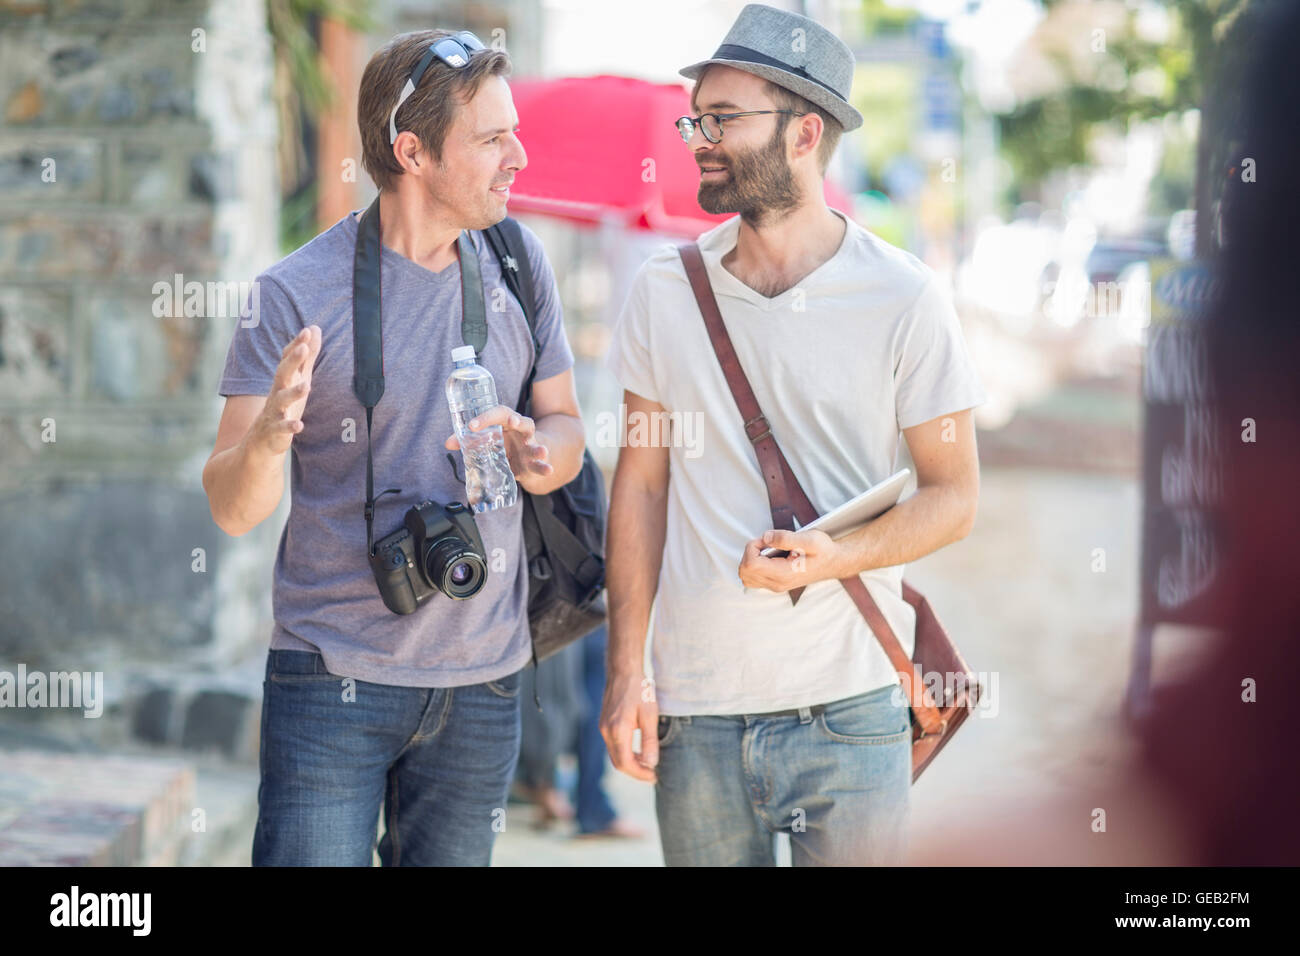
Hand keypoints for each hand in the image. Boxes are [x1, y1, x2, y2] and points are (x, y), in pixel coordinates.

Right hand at [247, 325, 321, 457]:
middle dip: (292, 361)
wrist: (261, 441)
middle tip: (303, 348)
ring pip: (282, 400)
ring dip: (294, 393)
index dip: (297, 345)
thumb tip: (314, 329)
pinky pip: (282, 428)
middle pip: (283, 374)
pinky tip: (299, 425)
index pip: (288, 359)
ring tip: (307, 386)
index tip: (307, 331)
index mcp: (284, 380)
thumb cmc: (284, 405)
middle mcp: (277, 393)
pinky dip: (290, 426)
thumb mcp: (298, 379)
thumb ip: (307, 357)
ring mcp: (275, 411)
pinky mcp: (275, 431)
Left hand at [444, 404, 552, 479]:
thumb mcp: (487, 440)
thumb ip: (469, 441)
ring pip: (536, 444)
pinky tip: (548, 469)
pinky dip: (545, 467)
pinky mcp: (534, 462)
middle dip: (517, 421)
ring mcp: (530, 446)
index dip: (486, 418)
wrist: (524, 456)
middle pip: (522, 422)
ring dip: (538, 448)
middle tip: (512, 422)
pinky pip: (541, 464)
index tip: (471, 426)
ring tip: (541, 451)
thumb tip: (448, 443)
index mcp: (507, 422)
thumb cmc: (502, 443)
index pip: (499, 414)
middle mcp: (520, 431)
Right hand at [599, 671, 658, 782]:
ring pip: (615, 756)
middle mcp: (606, 732)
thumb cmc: (639, 690)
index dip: (640, 774)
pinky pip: (613, 746)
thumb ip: (650, 741)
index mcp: (618, 730)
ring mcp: (603, 728)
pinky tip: (638, 752)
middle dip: (636, 772)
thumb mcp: (649, 715)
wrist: (623, 671)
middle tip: (653, 774)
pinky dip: (625, 754)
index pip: (626, 763)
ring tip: (648, 764)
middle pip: (618, 763)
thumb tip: (651, 764)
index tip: (654, 776)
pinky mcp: (604, 725)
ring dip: (630, 764)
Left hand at [737, 527, 843, 591]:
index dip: (753, 546)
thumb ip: (786, 538)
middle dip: (750, 551)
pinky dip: (754, 564)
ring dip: (750, 558)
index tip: (767, 539)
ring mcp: (774, 586)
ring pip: (746, 576)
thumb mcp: (810, 539)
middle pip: (744, 571)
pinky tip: (768, 555)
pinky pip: (753, 577)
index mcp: (783, 574)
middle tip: (767, 542)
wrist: (833, 563)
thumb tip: (765, 537)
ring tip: (767, 549)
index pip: (750, 564)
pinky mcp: (774, 584)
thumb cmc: (823, 550)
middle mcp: (776, 584)